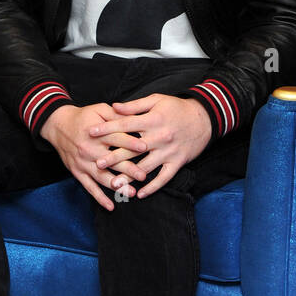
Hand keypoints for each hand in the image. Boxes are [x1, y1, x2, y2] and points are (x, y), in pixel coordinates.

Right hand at [41, 102, 136, 211]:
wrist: (57, 126)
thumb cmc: (83, 117)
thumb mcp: (99, 109)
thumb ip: (117, 114)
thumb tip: (136, 116)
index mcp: (96, 133)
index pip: (116, 138)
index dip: (130, 143)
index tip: (145, 148)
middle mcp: (89, 149)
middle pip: (111, 161)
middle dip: (128, 169)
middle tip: (144, 176)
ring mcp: (83, 163)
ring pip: (101, 177)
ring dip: (117, 186)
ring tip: (131, 192)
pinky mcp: (77, 172)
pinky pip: (89, 187)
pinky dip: (99, 198)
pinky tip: (111, 206)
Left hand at [90, 94, 212, 197]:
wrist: (205, 118)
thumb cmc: (177, 107)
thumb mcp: (156, 100)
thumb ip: (135, 105)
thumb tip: (114, 106)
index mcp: (152, 119)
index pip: (125, 124)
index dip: (107, 128)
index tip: (91, 133)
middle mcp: (159, 136)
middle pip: (132, 149)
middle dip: (113, 156)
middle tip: (96, 163)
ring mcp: (169, 151)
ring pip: (146, 167)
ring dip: (129, 176)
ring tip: (114, 184)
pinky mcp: (177, 162)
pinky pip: (164, 178)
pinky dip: (153, 187)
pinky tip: (140, 194)